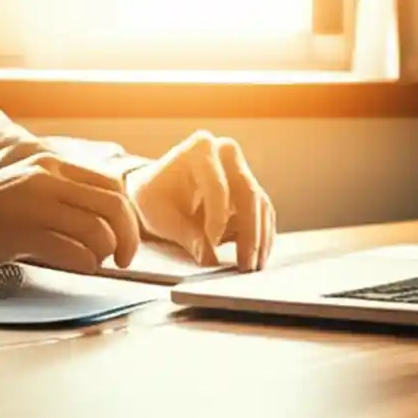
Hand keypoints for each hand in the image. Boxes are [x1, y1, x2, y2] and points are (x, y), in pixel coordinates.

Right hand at [0, 152, 139, 273]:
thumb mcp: (27, 190)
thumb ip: (63, 198)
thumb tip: (107, 226)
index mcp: (51, 164)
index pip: (113, 185)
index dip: (129, 217)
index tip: (125, 239)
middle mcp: (47, 178)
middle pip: (115, 207)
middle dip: (129, 239)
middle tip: (124, 260)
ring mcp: (35, 204)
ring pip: (99, 231)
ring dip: (104, 255)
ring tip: (92, 264)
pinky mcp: (23, 232)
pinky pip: (75, 252)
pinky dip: (85, 265)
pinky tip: (77, 268)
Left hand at [126, 130, 275, 271]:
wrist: (158, 188)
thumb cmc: (155, 198)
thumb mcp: (160, 216)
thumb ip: (185, 234)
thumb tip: (209, 259)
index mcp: (200, 149)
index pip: (217, 186)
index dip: (217, 218)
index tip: (212, 245)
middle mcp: (227, 152)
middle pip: (247, 193)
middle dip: (248, 232)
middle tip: (245, 264)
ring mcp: (242, 168)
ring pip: (260, 205)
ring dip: (260, 238)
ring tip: (253, 268)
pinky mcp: (250, 187)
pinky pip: (263, 212)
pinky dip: (262, 236)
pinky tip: (258, 258)